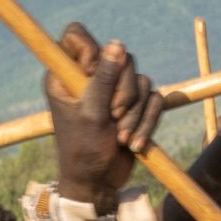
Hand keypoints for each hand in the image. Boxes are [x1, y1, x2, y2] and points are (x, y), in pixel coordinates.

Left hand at [47, 22, 162, 213]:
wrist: (98, 183)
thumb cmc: (83, 150)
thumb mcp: (91, 113)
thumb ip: (102, 78)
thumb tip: (116, 44)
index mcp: (67, 75)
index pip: (76, 37)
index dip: (91, 50)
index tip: (92, 74)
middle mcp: (90, 78)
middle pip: (120, 57)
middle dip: (123, 92)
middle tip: (113, 116)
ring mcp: (113, 92)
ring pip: (140, 80)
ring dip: (137, 113)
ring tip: (122, 137)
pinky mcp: (134, 107)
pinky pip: (153, 99)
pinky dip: (148, 122)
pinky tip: (134, 144)